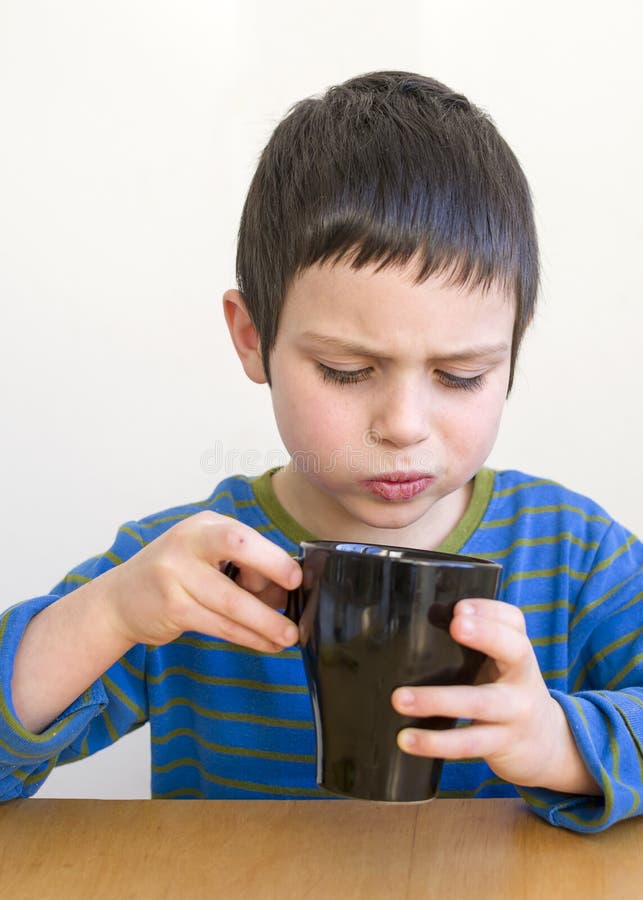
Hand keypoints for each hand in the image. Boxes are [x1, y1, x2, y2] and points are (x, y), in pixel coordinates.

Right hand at [104, 511, 301, 652]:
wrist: (119, 599)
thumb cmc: (174, 575)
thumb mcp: (204, 555)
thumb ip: (240, 565)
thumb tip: (285, 590)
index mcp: (203, 526)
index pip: (240, 533)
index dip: (270, 555)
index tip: (295, 577)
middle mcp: (186, 542)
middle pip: (236, 547)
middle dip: (272, 571)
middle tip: (296, 598)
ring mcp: (174, 574)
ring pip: (231, 601)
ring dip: (266, 621)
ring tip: (289, 636)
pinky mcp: (171, 608)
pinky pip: (219, 626)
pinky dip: (248, 637)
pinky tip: (265, 644)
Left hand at [391, 599, 600, 794]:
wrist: (549, 745)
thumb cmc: (510, 692)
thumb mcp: (500, 663)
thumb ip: (473, 638)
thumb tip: (434, 612)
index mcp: (518, 651)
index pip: (513, 621)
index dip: (489, 611)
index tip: (460, 608)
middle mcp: (523, 678)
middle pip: (514, 651)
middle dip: (486, 635)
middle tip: (455, 626)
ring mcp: (515, 713)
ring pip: (479, 703)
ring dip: (437, 700)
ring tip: (399, 699)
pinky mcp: (501, 744)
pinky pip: (467, 743)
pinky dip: (435, 742)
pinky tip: (407, 739)